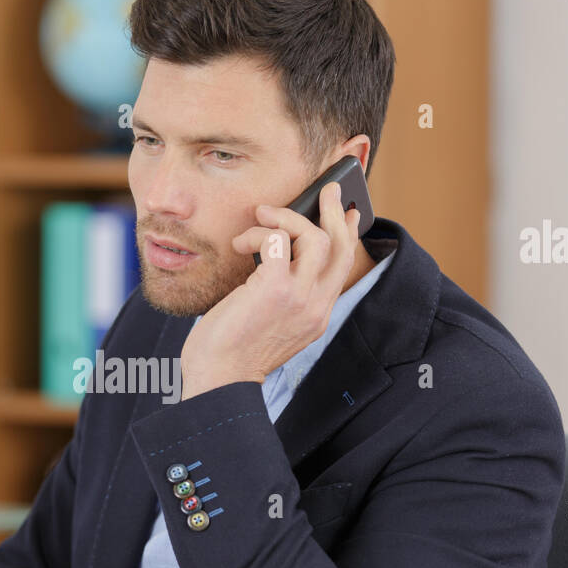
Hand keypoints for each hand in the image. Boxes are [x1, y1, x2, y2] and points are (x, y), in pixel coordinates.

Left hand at [178, 181, 362, 400]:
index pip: (343, 268)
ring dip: (288, 217)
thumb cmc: (232, 352)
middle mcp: (315, 307)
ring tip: (262, 214)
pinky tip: (242, 243)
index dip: (348, 235)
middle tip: (327, 188)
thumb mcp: (270, 323)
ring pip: (316, 238)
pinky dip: (259, 233)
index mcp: (317, 316)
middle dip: (335, 211)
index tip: (347, 214)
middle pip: (341, 247)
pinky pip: (277, 240)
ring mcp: (299, 298)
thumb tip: (274, 255)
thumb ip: (282, 296)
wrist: (219, 379)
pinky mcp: (275, 289)